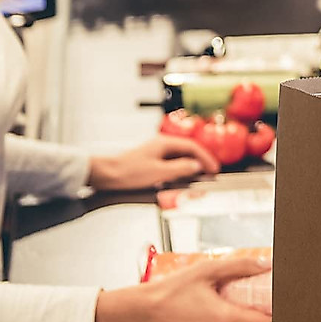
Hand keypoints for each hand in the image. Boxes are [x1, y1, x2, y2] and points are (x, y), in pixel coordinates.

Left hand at [89, 134, 219, 190]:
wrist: (106, 175)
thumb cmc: (128, 172)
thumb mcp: (158, 173)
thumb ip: (180, 169)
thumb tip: (196, 166)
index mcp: (165, 143)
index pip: (192, 147)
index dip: (206, 157)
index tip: (214, 168)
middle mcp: (161, 145)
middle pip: (187, 150)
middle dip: (201, 161)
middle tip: (211, 172)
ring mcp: (156, 152)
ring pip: (180, 157)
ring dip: (191, 166)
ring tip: (200, 176)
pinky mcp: (150, 161)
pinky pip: (171, 163)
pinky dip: (181, 170)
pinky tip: (181, 178)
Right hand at [145, 253, 273, 321]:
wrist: (147, 311)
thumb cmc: (173, 290)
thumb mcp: (208, 269)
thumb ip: (240, 266)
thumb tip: (265, 264)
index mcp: (224, 318)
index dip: (273, 310)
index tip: (274, 297)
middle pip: (249, 320)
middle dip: (247, 302)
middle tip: (236, 285)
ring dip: (233, 309)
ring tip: (216, 294)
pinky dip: (221, 317)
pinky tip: (207, 304)